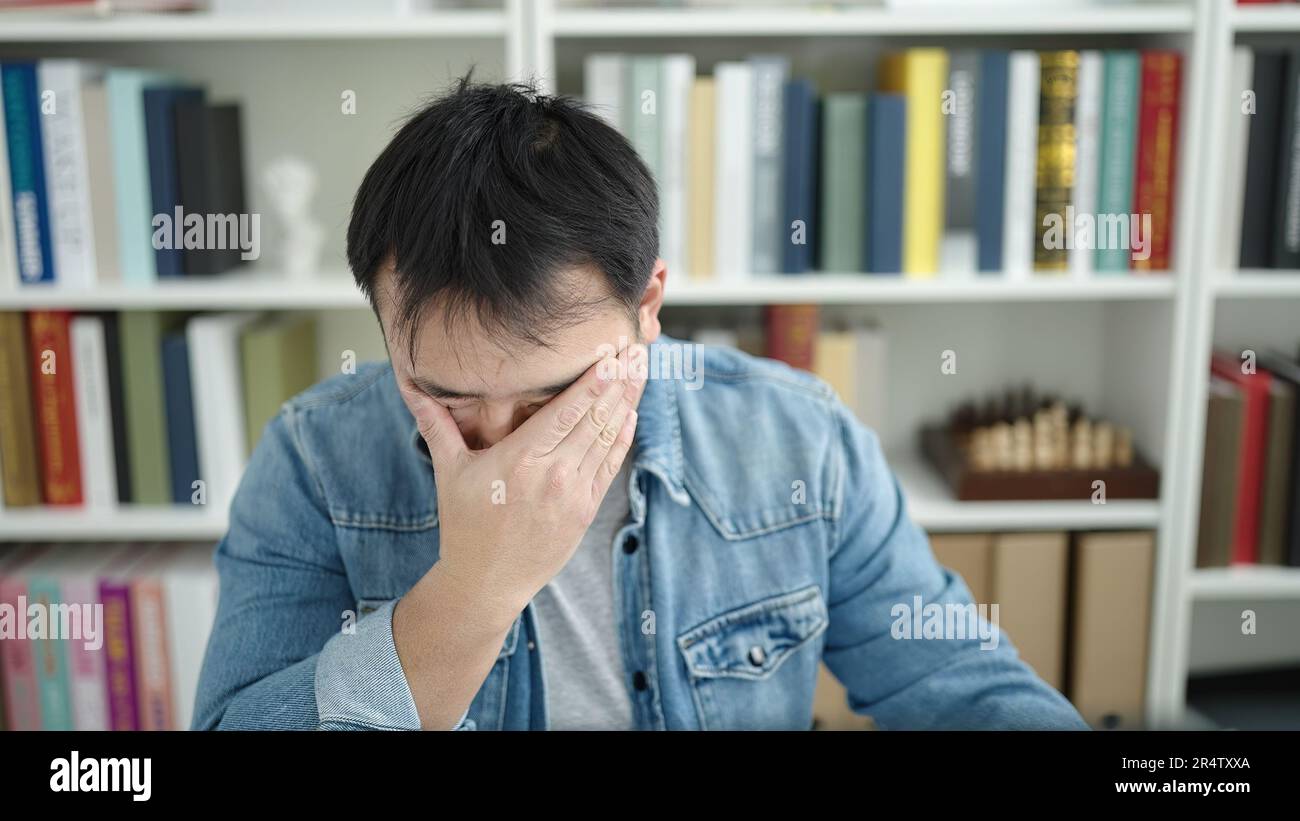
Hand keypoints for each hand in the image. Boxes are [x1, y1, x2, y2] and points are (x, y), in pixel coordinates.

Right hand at [400, 344, 646, 617]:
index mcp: (520, 461)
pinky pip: (610, 466)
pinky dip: (623, 437)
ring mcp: (573, 494)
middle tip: (638, 350)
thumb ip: (436, 426)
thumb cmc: (465, 526)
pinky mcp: (585, 510)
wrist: (487, 582)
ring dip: (628, 402)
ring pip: (608, 438)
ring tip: (641, 371)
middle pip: (595, 419)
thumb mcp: (449, 473)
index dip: (594, 382)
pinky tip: (631, 412)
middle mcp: (553, 475)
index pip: (566, 412)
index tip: (612, 354)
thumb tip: (411, 388)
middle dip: (619, 382)